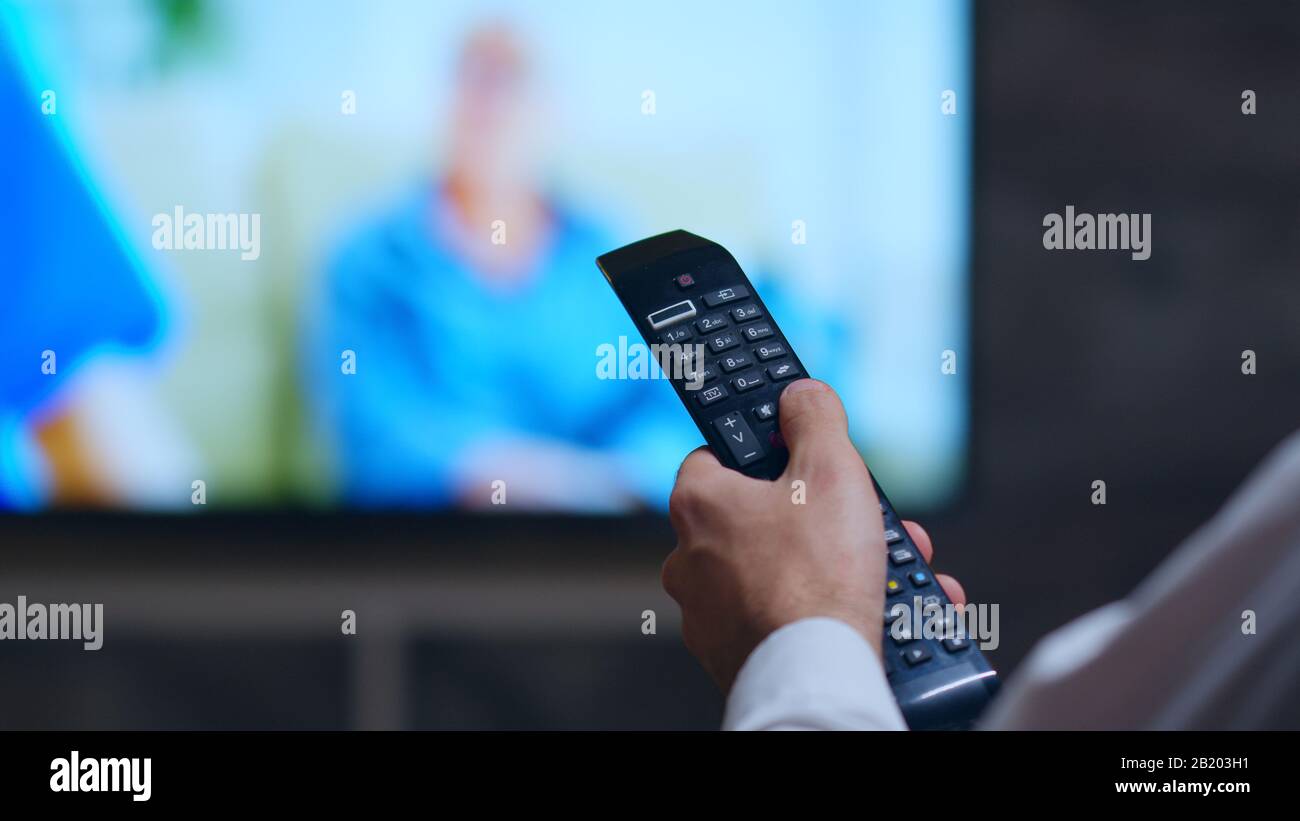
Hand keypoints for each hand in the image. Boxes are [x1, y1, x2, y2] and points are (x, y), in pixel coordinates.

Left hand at [662, 379, 964, 690]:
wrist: (817, 676)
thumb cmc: (816, 577)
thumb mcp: (830, 470)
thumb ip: (814, 420)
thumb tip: (801, 394)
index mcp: (698, 504)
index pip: (718, 454)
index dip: (766, 449)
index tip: (799, 454)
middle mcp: (689, 559)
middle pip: (761, 517)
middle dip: (825, 517)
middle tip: (867, 520)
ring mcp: (707, 613)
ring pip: (780, 571)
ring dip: (839, 565)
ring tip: (894, 571)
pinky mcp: (733, 654)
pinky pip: (785, 618)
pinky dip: (826, 612)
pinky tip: (880, 614)